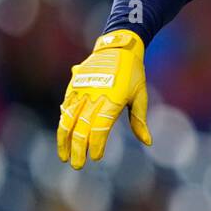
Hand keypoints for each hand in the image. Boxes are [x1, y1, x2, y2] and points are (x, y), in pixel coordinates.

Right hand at [56, 29, 152, 169]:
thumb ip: (140, 120)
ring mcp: (81, 90)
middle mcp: (93, 96)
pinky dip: (63, 122)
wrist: (118, 46)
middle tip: (77, 164)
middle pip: (81, 128)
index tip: (96, 157)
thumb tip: (148, 142)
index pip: (99, 128)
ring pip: (67, 119)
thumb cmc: (133, 73)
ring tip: (63, 156)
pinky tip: (63, 135)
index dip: (95, 144)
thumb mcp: (141, 95)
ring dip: (64, 139)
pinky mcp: (74, 85)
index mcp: (111, 100)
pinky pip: (65, 107)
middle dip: (77, 148)